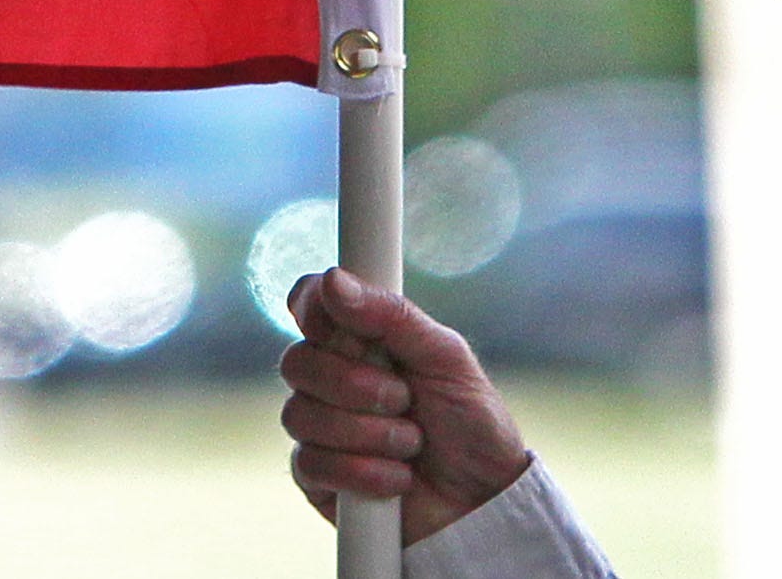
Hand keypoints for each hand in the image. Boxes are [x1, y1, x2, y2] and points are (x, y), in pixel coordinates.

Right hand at [278, 269, 535, 542]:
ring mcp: (319, 428)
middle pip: (296, 362)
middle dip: (356, 386)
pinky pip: (310, 464)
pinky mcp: (317, 479)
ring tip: (411, 443)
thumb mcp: (446, 357)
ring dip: (368, 433)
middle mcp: (331, 378)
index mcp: (360, 338)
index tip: (340, 324)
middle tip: (403, 398)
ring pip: (300, 416)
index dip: (313, 308)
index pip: (308, 302)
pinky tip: (397, 478)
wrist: (485, 500)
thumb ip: (392, 316)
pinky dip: (363, 472)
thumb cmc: (471, 422)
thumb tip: (333, 279)